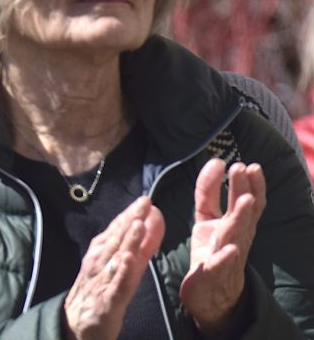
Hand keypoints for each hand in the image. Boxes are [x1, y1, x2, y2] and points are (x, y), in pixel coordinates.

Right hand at [65, 196, 163, 339]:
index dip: (130, 214)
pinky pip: (115, 286)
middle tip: (144, 202)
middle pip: (116, 239)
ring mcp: (101, 282)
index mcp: (102, 255)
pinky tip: (127, 260)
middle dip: (130, 220)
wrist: (78, 327)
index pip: (117, 231)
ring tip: (138, 224)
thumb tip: (150, 222)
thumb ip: (139, 247)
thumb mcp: (120, 267)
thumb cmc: (100, 292)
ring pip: (114, 259)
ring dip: (125, 241)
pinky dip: (120, 272)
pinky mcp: (105, 303)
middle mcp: (99, 264)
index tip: (145, 199)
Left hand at [181, 158, 264, 336]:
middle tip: (244, 169)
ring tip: (246, 200)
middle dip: (243, 191)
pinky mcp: (213, 275)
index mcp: (232, 224)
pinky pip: (220, 266)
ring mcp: (226, 257)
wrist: (210, 295)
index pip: (245, 202)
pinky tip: (229, 249)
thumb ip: (209, 192)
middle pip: (241, 213)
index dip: (248, 185)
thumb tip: (216, 162)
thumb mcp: (207, 218)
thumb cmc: (211, 252)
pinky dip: (225, 258)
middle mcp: (234, 238)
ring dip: (241, 218)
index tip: (249, 165)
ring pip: (236, 236)